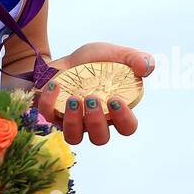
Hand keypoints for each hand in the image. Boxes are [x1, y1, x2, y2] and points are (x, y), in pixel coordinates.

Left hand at [36, 41, 153, 145]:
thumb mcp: (116, 55)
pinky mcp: (52, 114)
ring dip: (73, 122)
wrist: (67, 60)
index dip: (124, 119)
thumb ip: (135, 59)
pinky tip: (54, 85)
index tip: (115, 99)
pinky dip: (48, 102)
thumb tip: (146, 67)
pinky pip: (47, 116)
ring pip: (73, 137)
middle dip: (96, 122)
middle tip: (92, 99)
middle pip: (99, 138)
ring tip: (74, 99)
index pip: (126, 127)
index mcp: (115, 112)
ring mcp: (73, 121)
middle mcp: (95, 122)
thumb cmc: (96, 63)